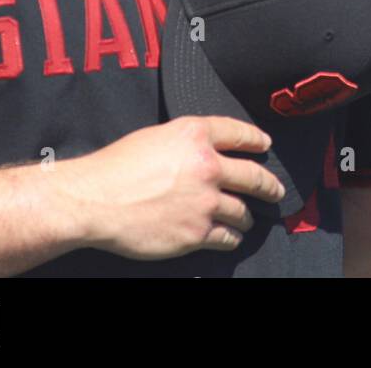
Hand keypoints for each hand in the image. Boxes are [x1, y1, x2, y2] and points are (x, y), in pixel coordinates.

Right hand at [54, 116, 285, 258]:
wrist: (94, 200)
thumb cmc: (117, 166)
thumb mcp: (158, 136)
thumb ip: (189, 140)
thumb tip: (208, 149)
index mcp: (197, 135)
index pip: (240, 133)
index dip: (257, 140)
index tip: (265, 145)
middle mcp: (208, 166)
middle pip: (254, 176)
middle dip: (269, 186)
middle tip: (276, 191)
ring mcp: (205, 201)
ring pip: (242, 211)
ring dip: (248, 216)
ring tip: (249, 219)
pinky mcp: (197, 232)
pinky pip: (227, 237)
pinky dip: (232, 237)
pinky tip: (231, 237)